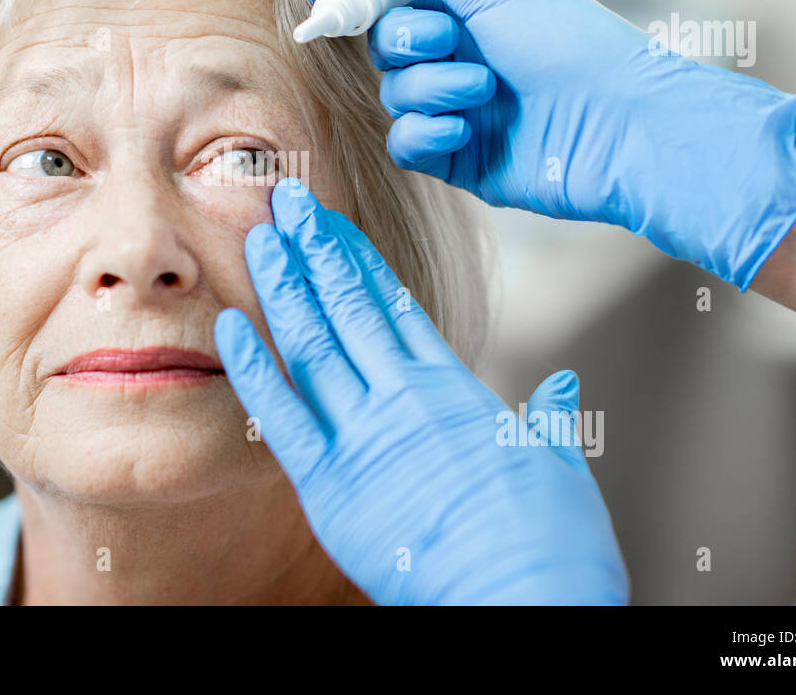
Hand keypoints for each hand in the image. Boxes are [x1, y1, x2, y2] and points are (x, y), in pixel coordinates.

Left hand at [214, 178, 628, 604]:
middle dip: (313, 247)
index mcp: (453, 388)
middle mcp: (404, 397)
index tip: (330, 220)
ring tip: (258, 234)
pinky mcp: (331, 482)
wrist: (523, 596)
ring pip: (312, 342)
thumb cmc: (550, 543)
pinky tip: (230, 323)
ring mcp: (365, 435)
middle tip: (284, 199)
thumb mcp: (561, 467)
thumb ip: (555, 419)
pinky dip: (254, 366)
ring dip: (283, 284)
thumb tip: (565, 388)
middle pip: (347, 306)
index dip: (356, 256)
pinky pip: (282, 414)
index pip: (393, 304)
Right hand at [308, 0, 795, 289]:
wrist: (619, 124)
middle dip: (407, 41)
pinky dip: (425, 133)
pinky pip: (405, 143)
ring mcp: (457, 108)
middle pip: (383, 46)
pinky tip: (462, 130)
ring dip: (432, 87)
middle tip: (451, 38)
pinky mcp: (457, 159)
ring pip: (394, 94)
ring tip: (486, 90)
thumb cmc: (567, 41)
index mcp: (467, 8)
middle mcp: (459, 55)